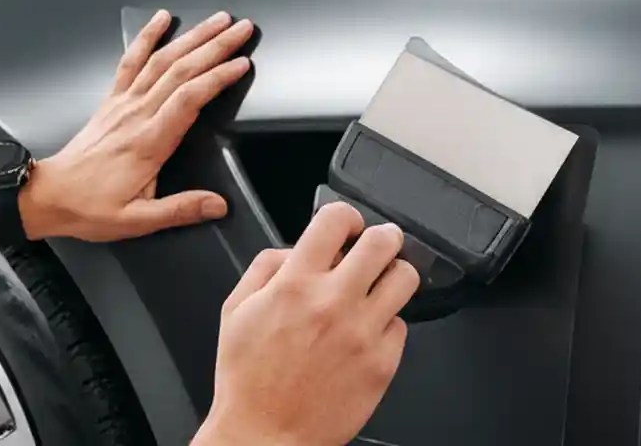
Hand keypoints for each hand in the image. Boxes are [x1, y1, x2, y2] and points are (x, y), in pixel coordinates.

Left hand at [21, 9, 253, 240]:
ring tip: (218, 20)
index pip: (189, 99)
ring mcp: (124, 103)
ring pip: (162, 59)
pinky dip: (147, 36)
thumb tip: (217, 205)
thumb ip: (179, 210)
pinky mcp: (113, 99)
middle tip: (243, 30)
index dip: (217, 78)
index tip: (241, 65)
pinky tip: (161, 19)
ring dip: (193, 36)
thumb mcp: (137, 220)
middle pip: (181, 70)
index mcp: (148, 142)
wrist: (49, 195)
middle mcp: (137, 115)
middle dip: (216, 46)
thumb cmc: (90, 207)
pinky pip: (131, 60)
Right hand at [193, 202, 419, 445]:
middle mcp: (333, 302)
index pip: (336, 220)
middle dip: (382, 237)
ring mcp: (363, 332)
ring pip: (405, 278)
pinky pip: (402, 325)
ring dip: (392, 276)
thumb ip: (264, 267)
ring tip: (379, 287)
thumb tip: (293, 247)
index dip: (345, 216)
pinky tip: (367, 332)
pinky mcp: (382, 362)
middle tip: (376, 247)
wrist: (265, 435)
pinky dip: (387, 324)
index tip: (346, 226)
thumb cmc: (248, 379)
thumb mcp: (235, 310)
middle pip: (383, 241)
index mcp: (294, 284)